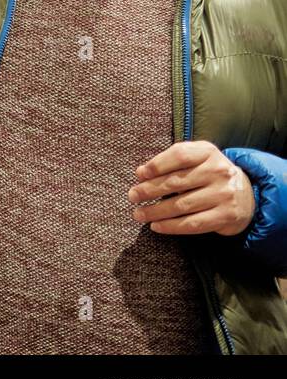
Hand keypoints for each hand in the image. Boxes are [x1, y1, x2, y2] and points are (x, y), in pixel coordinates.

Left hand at [129, 140, 255, 236]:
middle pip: (176, 182)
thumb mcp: (197, 159)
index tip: (140, 174)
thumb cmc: (210, 174)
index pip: (180, 155)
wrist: (247, 195)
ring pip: (182, 205)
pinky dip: (171, 226)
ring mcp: (224, 194)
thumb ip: (172, 161)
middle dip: (149, 190)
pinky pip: (193, 223)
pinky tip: (156, 226)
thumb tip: (141, 173)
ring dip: (155, 211)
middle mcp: (219, 171)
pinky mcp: (226, 215)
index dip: (157, 164)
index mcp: (209, 152)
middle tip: (132, 196)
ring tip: (138, 214)